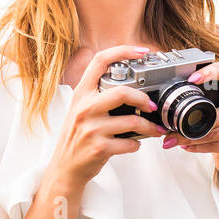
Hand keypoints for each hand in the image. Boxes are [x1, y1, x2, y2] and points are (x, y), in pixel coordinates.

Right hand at [49, 44, 168, 186]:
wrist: (65, 167)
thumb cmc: (77, 137)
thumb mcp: (81, 110)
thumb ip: (98, 95)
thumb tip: (130, 85)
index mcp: (81, 94)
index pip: (99, 61)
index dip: (123, 51)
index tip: (141, 51)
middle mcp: (84, 108)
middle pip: (122, 92)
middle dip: (143, 99)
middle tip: (151, 106)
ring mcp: (91, 128)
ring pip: (132, 121)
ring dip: (149, 128)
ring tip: (153, 130)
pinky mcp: (99, 148)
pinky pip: (130, 143)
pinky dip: (137, 144)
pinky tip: (133, 144)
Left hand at [160, 61, 218, 176]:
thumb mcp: (216, 111)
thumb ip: (202, 103)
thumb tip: (167, 106)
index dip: (210, 72)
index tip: (191, 79)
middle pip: (214, 113)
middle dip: (187, 123)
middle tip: (167, 129)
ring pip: (213, 132)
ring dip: (189, 138)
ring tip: (174, 140)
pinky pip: (217, 145)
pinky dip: (198, 147)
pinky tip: (188, 147)